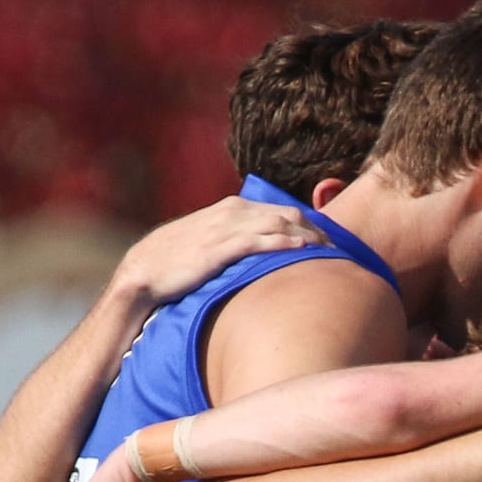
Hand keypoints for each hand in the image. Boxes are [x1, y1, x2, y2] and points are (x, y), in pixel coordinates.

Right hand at [112, 196, 326, 307]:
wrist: (142, 274)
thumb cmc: (176, 262)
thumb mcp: (209, 241)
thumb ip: (235, 238)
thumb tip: (261, 249)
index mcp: (232, 208)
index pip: (282, 210)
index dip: (309, 224)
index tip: (329, 241)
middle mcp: (232, 212)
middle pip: (288, 214)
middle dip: (317, 230)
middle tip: (338, 249)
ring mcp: (225, 228)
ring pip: (279, 225)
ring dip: (309, 237)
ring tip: (330, 252)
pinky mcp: (219, 249)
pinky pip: (259, 241)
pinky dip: (284, 243)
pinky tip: (303, 250)